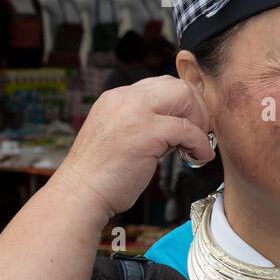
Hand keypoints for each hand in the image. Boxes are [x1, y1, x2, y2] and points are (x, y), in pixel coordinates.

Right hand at [51, 76, 212, 219]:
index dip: (185, 103)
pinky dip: (200, 144)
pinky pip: (187, 129)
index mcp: (117, 98)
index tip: (192, 124)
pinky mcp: (145, 133)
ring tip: (197, 145)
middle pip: (178, 85)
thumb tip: (182, 123)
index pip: (163, 84)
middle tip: (200, 133)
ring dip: (200, 122)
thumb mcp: (121, 136)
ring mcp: (134, 114)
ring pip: (185, 98)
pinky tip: (199, 157)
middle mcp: (124, 99)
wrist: (79, 194)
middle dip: (197, 108)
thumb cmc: (102, 175)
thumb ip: (146, 122)